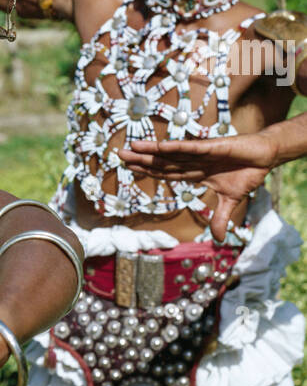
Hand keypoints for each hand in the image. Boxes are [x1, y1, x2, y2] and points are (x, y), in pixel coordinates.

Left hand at [119, 133, 279, 241]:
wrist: (266, 157)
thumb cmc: (247, 173)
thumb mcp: (231, 201)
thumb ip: (220, 217)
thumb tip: (218, 239)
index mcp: (196, 173)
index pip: (167, 172)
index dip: (148, 170)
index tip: (129, 168)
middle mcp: (194, 161)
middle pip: (163, 162)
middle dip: (141, 159)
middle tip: (119, 155)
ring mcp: (201, 153)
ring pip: (171, 153)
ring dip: (151, 151)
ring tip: (130, 148)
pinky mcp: (212, 147)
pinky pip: (190, 147)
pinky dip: (174, 147)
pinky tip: (157, 146)